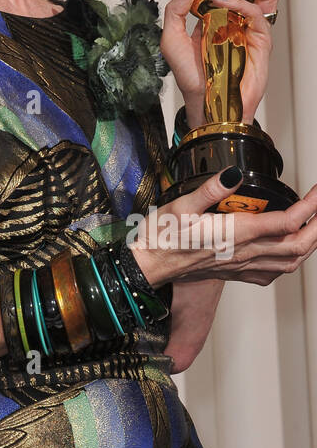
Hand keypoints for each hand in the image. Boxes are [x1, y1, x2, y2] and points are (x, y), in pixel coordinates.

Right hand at [128, 166, 316, 287]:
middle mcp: (244, 253)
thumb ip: (209, 189)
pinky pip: (274, 273)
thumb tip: (233, 173)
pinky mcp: (235, 273)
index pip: (287, 221)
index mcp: (235, 233)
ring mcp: (242, 266)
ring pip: (291, 262)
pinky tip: (289, 251)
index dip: (310, 206)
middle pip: (298, 245)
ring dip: (310, 244)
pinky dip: (291, 261)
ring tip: (316, 226)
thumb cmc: (160, 237)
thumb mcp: (180, 205)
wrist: (148, 266)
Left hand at [161, 0, 281, 125]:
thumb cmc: (189, 75)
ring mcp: (251, 30)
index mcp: (217, 15)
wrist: (204, 103)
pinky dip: (242, 5)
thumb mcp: (170, 37)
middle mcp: (237, 19)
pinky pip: (258, 17)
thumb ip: (175, 9)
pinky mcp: (260, 44)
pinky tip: (224, 4)